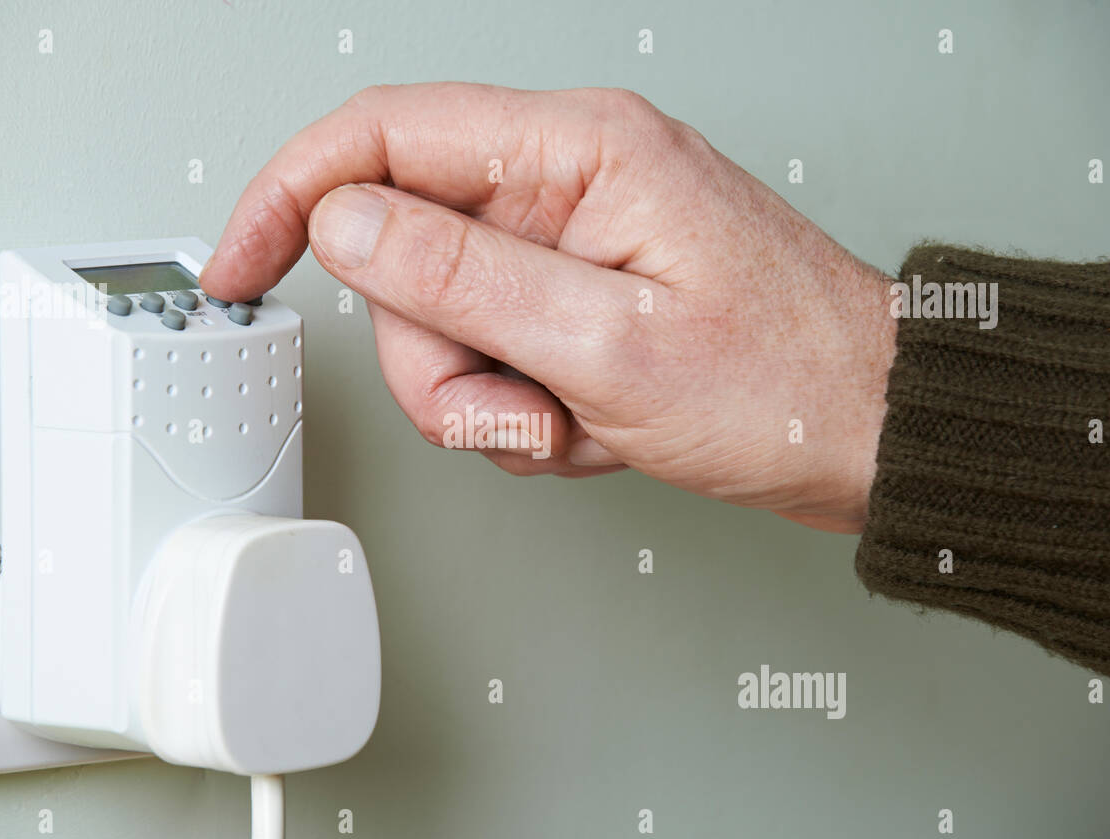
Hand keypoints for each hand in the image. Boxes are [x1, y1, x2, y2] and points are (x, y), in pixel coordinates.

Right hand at [200, 83, 896, 533]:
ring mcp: (571, 244)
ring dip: (489, 396)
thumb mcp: (609, 343)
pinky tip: (594, 424)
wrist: (870, 432)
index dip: (291, 195)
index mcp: (576, 152)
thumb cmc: (785, 383)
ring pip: (444, 320)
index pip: (383, 135)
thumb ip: (463, 276)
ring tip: (575, 422)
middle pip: (404, 252)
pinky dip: (526, 410)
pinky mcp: (580, 297)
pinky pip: (495, 355)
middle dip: (438, 356)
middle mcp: (567, 182)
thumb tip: (345, 222)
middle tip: (514, 405)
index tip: (240, 263)